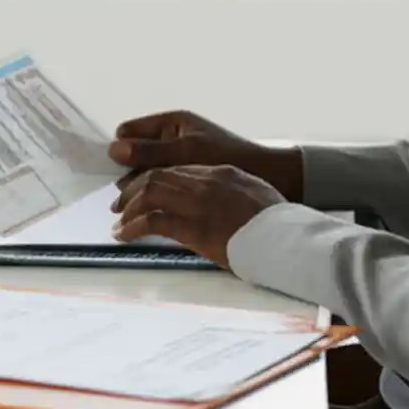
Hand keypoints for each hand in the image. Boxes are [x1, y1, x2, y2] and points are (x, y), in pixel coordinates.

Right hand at [108, 111, 303, 201]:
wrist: (269, 174)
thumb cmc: (228, 156)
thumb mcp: (186, 152)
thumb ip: (150, 151)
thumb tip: (113, 148)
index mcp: (171, 122)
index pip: (129, 132)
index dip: (120, 150)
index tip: (117, 173)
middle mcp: (172, 136)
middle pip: (135, 154)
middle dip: (128, 175)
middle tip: (119, 202)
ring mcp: (179, 156)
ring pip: (147, 170)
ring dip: (140, 188)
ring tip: (132, 210)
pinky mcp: (188, 174)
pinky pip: (162, 181)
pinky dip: (156, 194)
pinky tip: (152, 211)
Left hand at [110, 165, 287, 267]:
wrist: (289, 239)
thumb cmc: (280, 226)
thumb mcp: (258, 197)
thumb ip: (236, 194)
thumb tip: (226, 204)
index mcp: (223, 173)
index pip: (179, 169)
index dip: (155, 179)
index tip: (143, 190)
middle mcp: (207, 182)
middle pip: (158, 175)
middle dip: (134, 189)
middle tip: (120, 204)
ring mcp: (199, 203)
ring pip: (149, 193)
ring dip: (129, 207)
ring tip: (118, 221)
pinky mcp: (194, 227)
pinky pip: (152, 221)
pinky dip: (133, 227)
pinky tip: (125, 235)